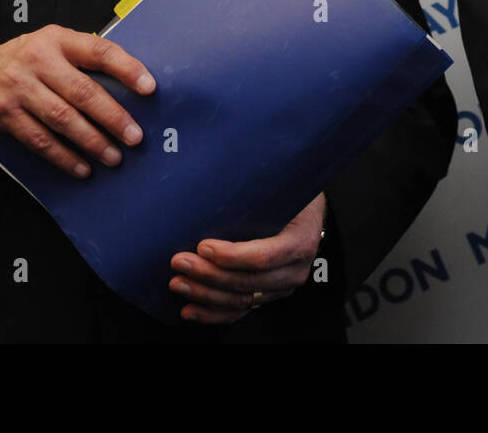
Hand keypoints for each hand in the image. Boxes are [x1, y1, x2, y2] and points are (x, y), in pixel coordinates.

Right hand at [0, 24, 152, 178]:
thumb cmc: (22, 62)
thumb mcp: (50, 46)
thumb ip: (81, 58)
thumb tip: (128, 85)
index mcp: (57, 39)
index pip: (99, 51)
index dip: (127, 68)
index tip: (149, 87)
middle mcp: (38, 60)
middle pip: (83, 91)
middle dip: (113, 117)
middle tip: (135, 136)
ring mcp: (19, 87)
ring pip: (63, 119)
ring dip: (92, 142)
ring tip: (114, 156)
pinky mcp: (5, 114)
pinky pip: (40, 140)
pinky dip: (64, 157)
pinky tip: (82, 167)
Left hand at [169, 193, 327, 323]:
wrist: (308, 211)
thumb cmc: (293, 195)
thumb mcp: (284, 187)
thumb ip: (260, 188)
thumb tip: (219, 173)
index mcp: (300, 241)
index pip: (263, 257)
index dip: (230, 256)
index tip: (202, 246)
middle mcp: (295, 269)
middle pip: (247, 282)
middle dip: (208, 275)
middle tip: (180, 262)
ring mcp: (282, 286)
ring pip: (240, 300)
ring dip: (205, 295)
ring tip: (179, 283)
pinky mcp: (269, 295)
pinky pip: (240, 311)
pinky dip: (213, 314)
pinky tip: (191, 310)